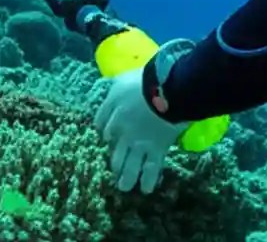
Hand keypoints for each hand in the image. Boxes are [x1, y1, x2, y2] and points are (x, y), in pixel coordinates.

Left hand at [93, 67, 188, 193]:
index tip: (108, 136)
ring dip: (126, 177)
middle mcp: (121, 130)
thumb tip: (109, 86)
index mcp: (112, 110)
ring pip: (128, 164)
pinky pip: (151, 168)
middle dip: (114, 162)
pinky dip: (149, 179)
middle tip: (114, 169)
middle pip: (113, 150)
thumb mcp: (123, 78)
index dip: (104, 132)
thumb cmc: (146, 80)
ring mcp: (137, 142)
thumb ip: (115, 86)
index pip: (101, 125)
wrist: (165, 91)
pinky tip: (146, 189)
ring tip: (124, 187)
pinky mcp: (156, 149)